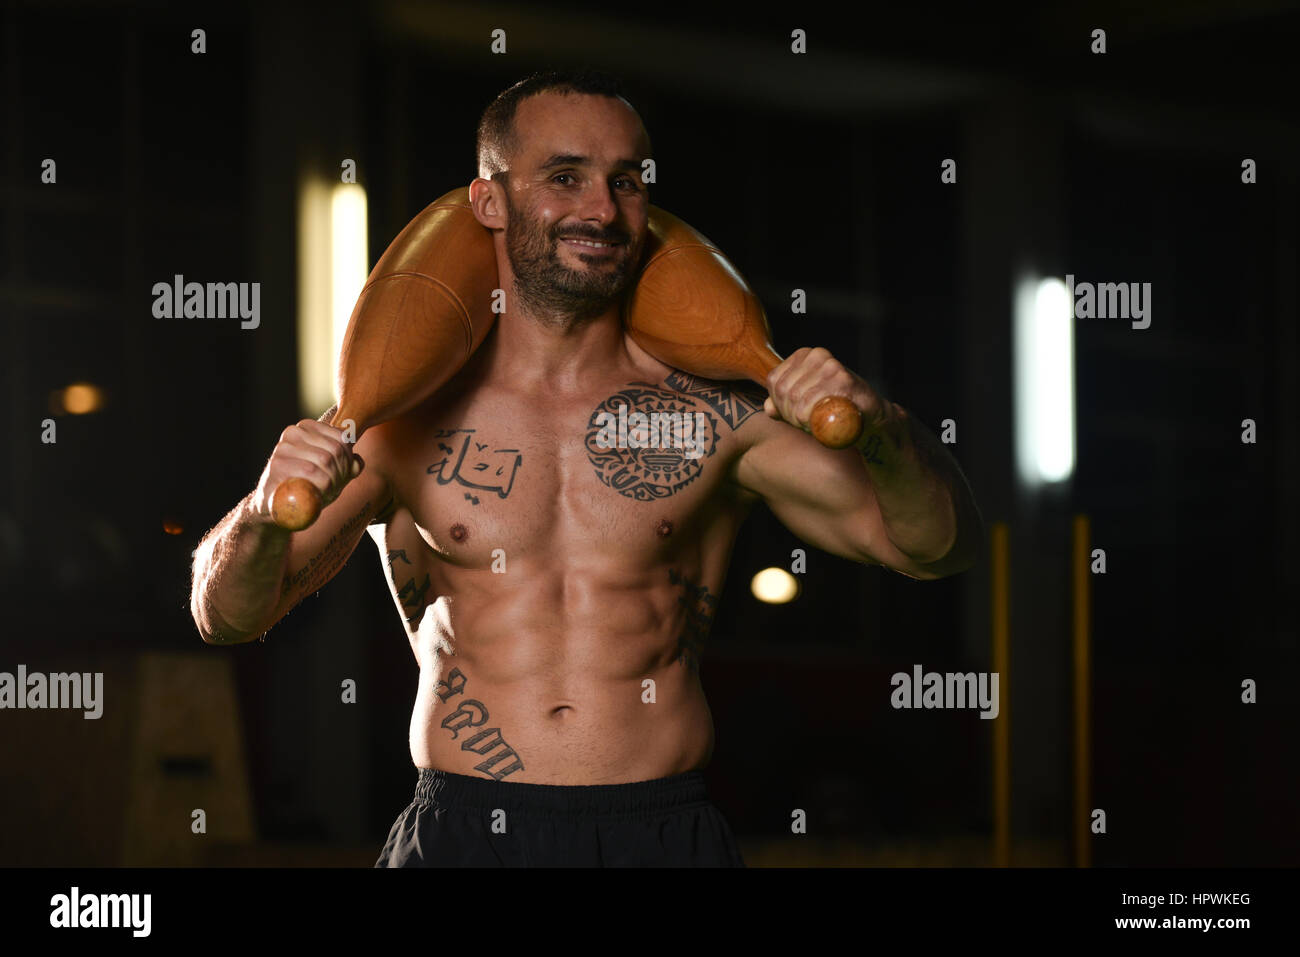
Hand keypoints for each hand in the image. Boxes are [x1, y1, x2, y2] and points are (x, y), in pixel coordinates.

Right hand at [250, 419, 362, 523]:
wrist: (278, 504)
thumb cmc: (308, 484)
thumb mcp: (333, 472)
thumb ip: (348, 464)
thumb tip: (357, 463)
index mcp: (307, 427)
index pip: (342, 438)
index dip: (348, 459)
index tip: (344, 474)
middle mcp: (293, 432)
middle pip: (335, 449)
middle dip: (342, 472)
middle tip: (336, 486)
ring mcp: (283, 447)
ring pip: (324, 459)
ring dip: (333, 481)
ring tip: (327, 491)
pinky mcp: (277, 464)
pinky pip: (310, 471)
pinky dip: (321, 485)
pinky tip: (317, 494)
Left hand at [763, 347, 887, 435]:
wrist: (871, 417)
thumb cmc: (835, 409)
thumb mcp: (805, 404)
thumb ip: (783, 404)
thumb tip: (767, 407)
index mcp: (805, 355)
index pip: (774, 380)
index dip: (779, 403)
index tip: (793, 414)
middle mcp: (817, 355)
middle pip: (784, 390)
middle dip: (789, 413)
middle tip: (805, 423)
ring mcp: (831, 366)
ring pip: (795, 398)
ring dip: (800, 419)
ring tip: (815, 422)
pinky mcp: (843, 380)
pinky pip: (811, 403)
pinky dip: (811, 419)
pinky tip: (822, 421)